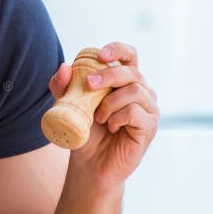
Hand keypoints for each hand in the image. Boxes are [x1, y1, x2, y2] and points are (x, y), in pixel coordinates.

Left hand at [48, 42, 158, 191]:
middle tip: (89, 85)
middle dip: (108, 75)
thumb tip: (65, 66)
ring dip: (110, 102)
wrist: (89, 163)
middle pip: (131, 72)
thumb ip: (63, 86)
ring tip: (98, 117)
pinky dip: (117, 117)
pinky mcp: (150, 126)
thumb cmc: (83, 131)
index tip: (100, 56)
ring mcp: (148, 108)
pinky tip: (110, 126)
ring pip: (134, 91)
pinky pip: (135, 112)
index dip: (118, 50)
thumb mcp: (68, 105)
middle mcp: (141, 91)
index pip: (129, 56)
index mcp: (123, 81)